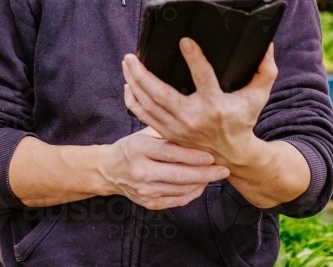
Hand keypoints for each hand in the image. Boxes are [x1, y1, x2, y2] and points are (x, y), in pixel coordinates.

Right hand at [97, 126, 229, 209]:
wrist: (109, 170)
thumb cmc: (131, 147)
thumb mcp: (144, 134)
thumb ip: (167, 134)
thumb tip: (196, 130)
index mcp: (138, 148)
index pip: (171, 153)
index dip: (193, 156)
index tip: (212, 155)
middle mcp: (140, 171)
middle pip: (179, 175)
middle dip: (205, 173)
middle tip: (223, 169)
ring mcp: (144, 190)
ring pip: (181, 189)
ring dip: (202, 183)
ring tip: (215, 175)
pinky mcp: (149, 203)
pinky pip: (177, 200)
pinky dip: (193, 193)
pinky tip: (201, 184)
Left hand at [122, 39, 277, 169]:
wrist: (232, 156)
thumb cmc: (244, 120)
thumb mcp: (259, 97)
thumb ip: (266, 71)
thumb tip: (266, 46)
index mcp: (216, 106)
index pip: (204, 78)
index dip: (195, 59)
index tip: (184, 41)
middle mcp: (194, 117)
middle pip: (162, 94)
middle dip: (143, 74)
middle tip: (131, 55)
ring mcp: (178, 127)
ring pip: (149, 104)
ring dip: (134, 83)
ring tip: (127, 64)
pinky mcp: (169, 132)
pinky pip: (144, 116)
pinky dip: (133, 101)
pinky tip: (129, 85)